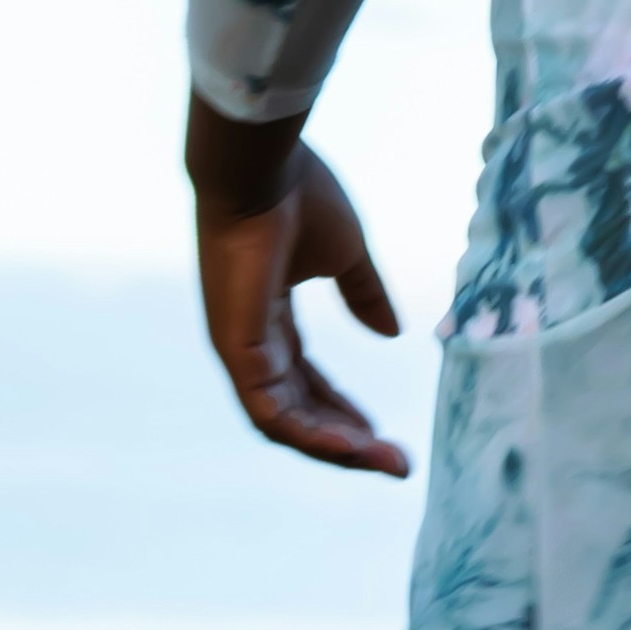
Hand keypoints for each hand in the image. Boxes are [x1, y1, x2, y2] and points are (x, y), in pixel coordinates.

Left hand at [187, 108, 409, 477]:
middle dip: (347, 442)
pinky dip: (310, 435)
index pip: (307, 382)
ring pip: (286, 422)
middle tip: (395, 463)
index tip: (385, 435)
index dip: (345, 412)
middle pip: (299, 412)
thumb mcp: (345, 254)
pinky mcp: (235, 350)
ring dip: (335, 448)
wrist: (260, 166)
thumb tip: (392, 333)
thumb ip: (364, 295)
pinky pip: (271, 412)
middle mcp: (249, 342)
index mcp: (269, 320)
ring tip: (383, 461)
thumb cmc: (298, 195)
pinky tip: (351, 447)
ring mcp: (238, 349)